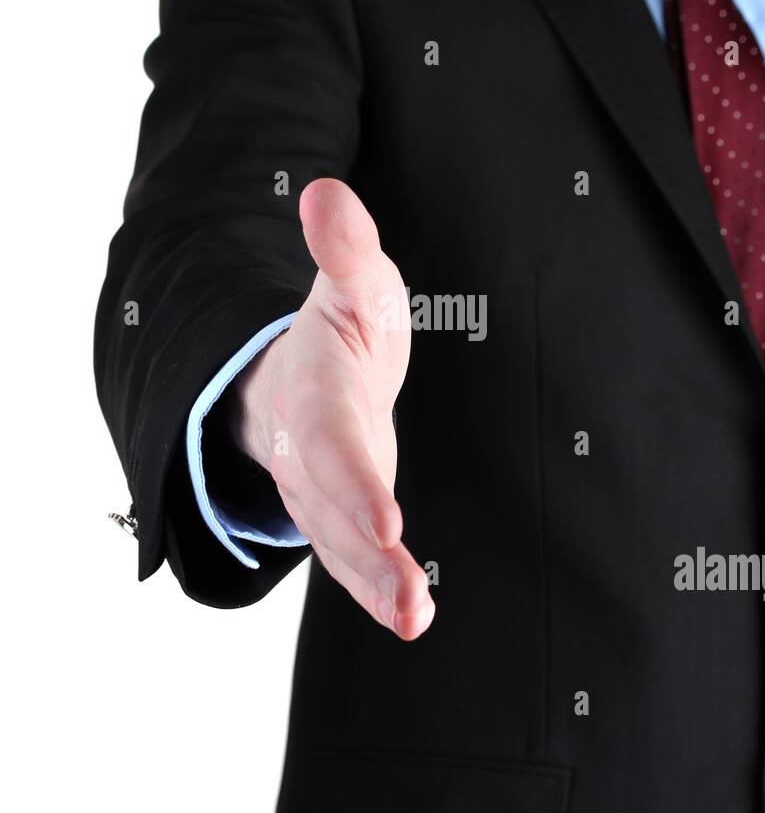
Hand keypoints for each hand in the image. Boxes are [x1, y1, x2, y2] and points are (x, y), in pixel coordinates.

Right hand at [232, 178, 434, 639]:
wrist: (302, 378)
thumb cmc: (339, 329)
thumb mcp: (352, 282)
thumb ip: (344, 248)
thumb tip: (326, 192)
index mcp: (318, 393)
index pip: (333, 441)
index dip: (354, 482)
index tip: (387, 519)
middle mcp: (314, 453)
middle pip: (334, 509)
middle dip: (366, 553)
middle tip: (407, 597)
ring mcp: (324, 493)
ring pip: (343, 547)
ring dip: (377, 587)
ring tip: (415, 619)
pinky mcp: (342, 518)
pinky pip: (354, 560)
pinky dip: (380, 591)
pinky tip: (413, 619)